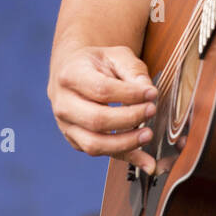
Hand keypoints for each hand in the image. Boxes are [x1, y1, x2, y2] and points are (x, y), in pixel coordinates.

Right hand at [47, 45, 158, 174]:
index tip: (151, 93)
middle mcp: (63, 104)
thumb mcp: (116, 55)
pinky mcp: (76, 140)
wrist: (73, 72)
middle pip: (96, 119)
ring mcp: (66, 126)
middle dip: (129, 119)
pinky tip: (146, 160)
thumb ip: (134, 70)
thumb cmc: (96, 64)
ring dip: (126, 143)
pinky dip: (125, 158)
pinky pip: (102, 153)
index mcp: (70, 76)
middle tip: (152, 111)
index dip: (129, 94)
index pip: (101, 90)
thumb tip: (149, 93)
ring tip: (147, 134)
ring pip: (94, 144)